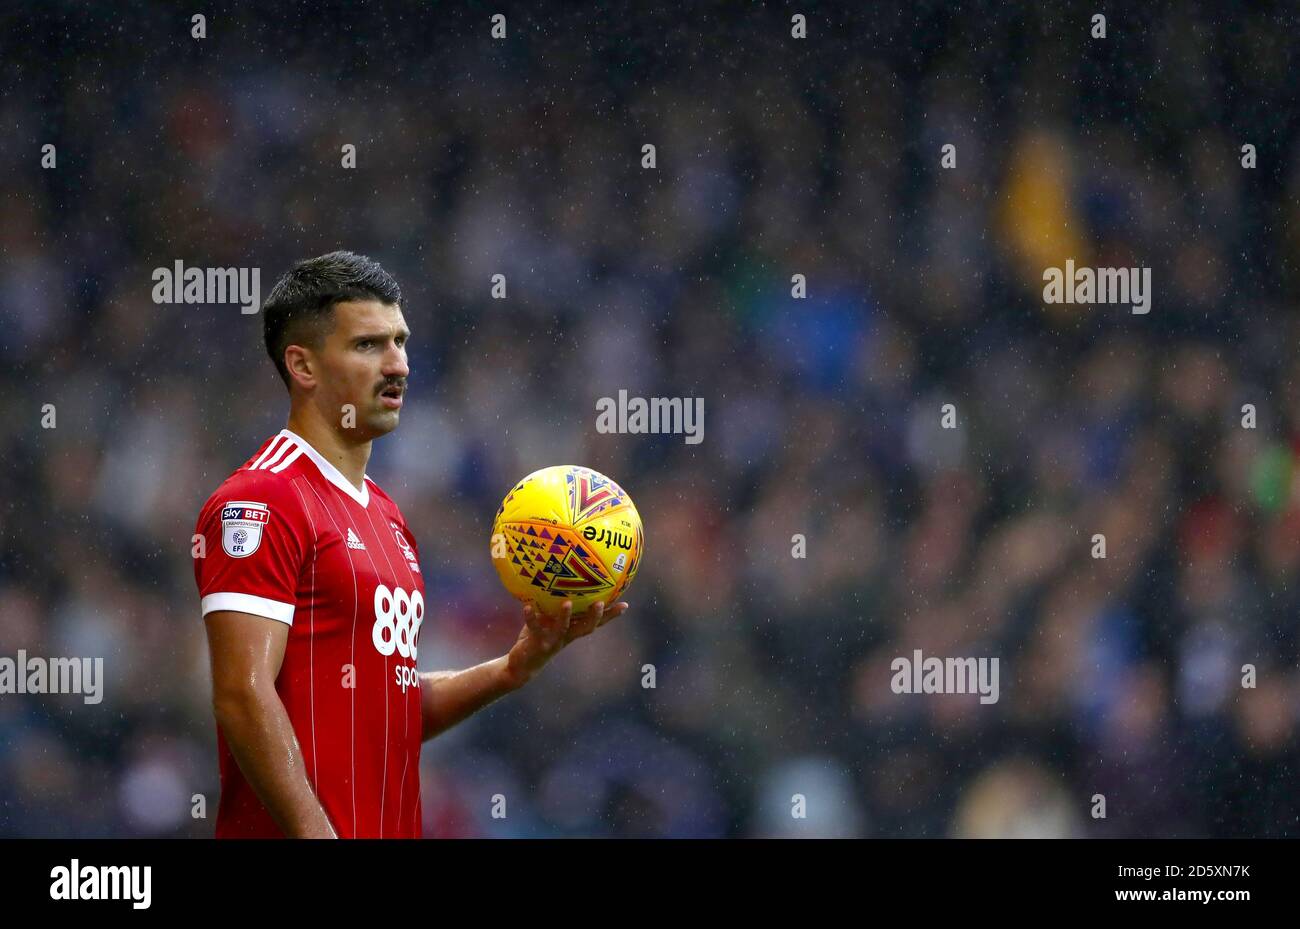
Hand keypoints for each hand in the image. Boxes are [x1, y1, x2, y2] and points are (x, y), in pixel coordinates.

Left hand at [503, 599, 628, 688]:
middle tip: (601, 603)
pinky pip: (534, 627)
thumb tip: (558, 580)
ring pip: (562, 628)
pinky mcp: (536, 642)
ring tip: (568, 603)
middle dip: (595, 617)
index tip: (625, 605)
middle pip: (585, 628)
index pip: (595, 623)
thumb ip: (555, 606)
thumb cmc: (538, 637)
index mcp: (573, 631)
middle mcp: (566, 637)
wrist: (522, 665)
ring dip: (565, 616)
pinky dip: (531, 617)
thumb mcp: (549, 621)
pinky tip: (528, 606)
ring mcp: (552, 640)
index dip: (611, 615)